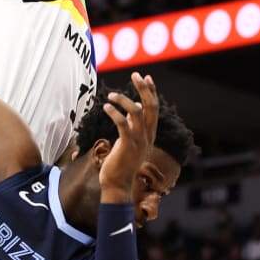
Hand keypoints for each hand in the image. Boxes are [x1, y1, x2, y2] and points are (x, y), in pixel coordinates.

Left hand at [99, 72, 158, 202]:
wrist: (118, 184)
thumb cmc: (120, 162)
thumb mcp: (129, 141)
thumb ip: (132, 125)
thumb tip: (132, 107)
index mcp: (150, 134)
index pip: (154, 108)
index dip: (151, 91)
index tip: (146, 77)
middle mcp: (148, 136)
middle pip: (150, 106)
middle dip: (144, 89)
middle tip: (135, 74)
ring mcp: (139, 141)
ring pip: (137, 112)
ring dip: (124, 100)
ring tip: (111, 94)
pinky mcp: (127, 145)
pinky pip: (123, 124)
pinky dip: (115, 112)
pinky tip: (106, 107)